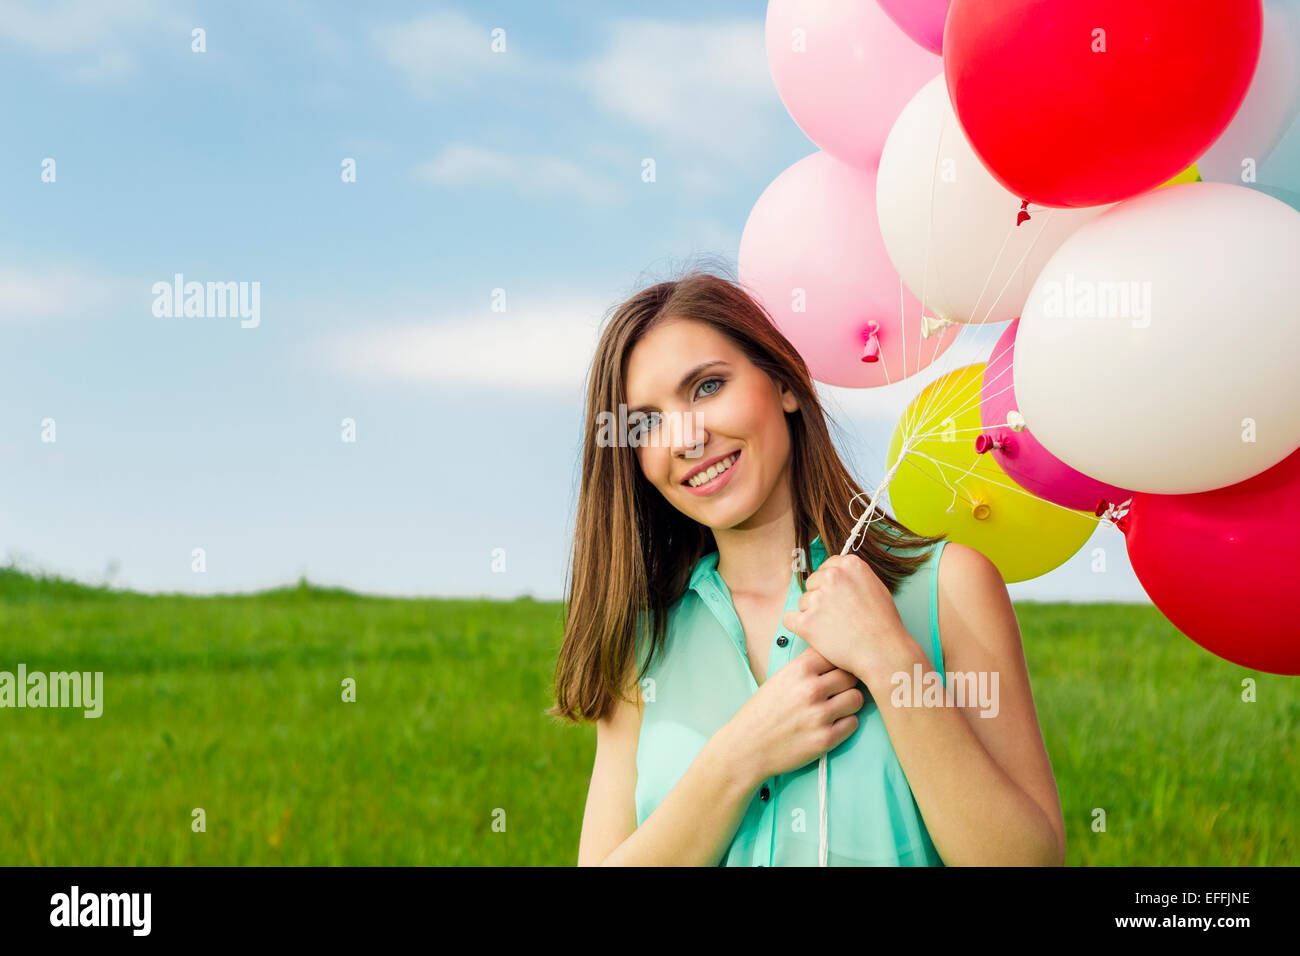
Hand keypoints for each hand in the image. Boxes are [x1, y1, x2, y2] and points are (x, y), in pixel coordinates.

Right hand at [721, 646, 863, 783]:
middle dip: (847, 683)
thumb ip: (807, 666)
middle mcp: (811, 689)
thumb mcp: (780, 678)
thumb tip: (835, 653)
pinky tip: (832, 724)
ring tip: (837, 708)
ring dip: (850, 703)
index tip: (836, 669)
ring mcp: (820, 715)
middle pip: (851, 676)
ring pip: (857, 698)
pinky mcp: (826, 739)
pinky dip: (846, 723)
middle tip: (838, 691)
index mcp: (799, 670)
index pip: (836, 654)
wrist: (747, 747)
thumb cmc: (763, 711)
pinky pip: (853, 723)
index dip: (839, 661)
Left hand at [782, 553, 909, 681]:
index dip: (831, 585)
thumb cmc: (883, 624)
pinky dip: (798, 626)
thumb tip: (836, 573)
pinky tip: (813, 634)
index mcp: (849, 565)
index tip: (838, 598)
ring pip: (803, 602)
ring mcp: (818, 598)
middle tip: (838, 617)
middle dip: (821, 598)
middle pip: (812, 583)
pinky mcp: (806, 621)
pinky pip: (789, 618)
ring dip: (813, 614)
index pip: (827, 567)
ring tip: (835, 629)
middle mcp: (832, 576)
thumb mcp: (876, 588)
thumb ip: (853, 577)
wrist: (883, 652)